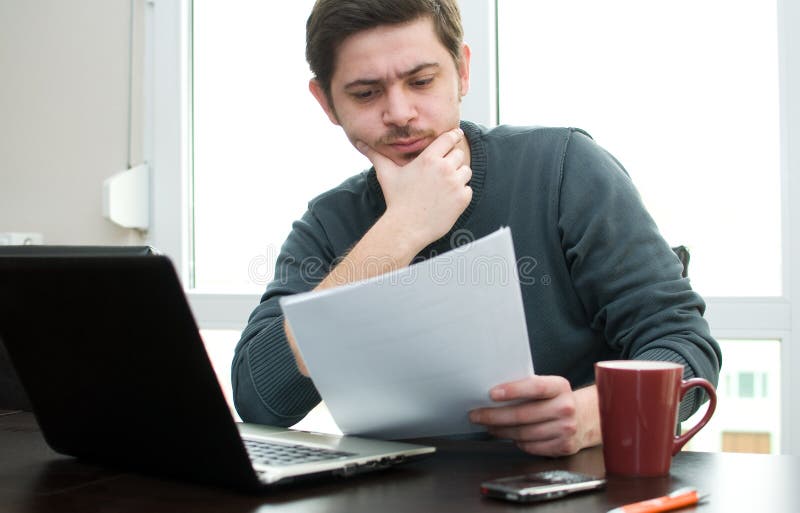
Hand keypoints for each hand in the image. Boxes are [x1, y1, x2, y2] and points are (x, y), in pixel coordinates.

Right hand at [356, 128, 471, 250]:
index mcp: (428, 158)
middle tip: (441, 173)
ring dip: (458, 177)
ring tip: (442, 188)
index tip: (456, 135)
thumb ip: (375, 155)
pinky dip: (460, 194)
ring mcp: (455, 183)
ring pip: (466, 171)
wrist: (406, 227)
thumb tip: (360, 143)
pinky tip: (446, 201)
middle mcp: (444, 168)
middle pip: (459, 154)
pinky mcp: (463, 198)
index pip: (449, 138)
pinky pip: (468, 189)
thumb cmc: (396, 200)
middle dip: (452, 161)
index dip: (453, 136)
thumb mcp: (386, 174)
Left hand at [469, 376, 600, 456]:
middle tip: (476, 415)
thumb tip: (493, 394)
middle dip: (494, 416)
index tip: (492, 394)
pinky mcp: (563, 446)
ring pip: (524, 433)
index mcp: (560, 387)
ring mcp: (566, 429)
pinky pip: (531, 446)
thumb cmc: (557, 399)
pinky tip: (508, 435)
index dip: (513, 390)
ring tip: (488, 426)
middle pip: (523, 415)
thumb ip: (527, 387)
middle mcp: (565, 408)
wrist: (586, 417)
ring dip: (501, 431)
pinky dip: (516, 441)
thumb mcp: (548, 386)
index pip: (535, 387)